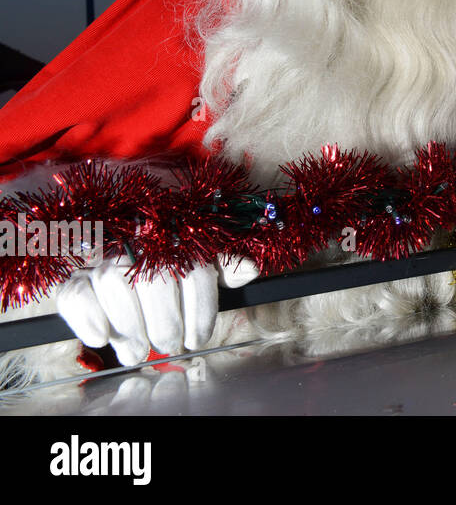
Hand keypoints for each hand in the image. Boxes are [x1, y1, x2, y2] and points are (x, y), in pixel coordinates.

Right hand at [56, 255, 258, 364]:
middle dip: (165, 322)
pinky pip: (75, 293)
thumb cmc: (169, 264)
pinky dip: (87, 317)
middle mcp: (137, 240)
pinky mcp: (71, 277)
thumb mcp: (201, 261)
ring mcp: (101, 257)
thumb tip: (250, 269)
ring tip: (140, 352)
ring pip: (114, 283)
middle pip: (154, 279)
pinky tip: (101, 338)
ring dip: (130, 325)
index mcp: (175, 236)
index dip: (199, 308)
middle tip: (170, 347)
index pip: (192, 269)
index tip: (198, 339)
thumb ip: (224, 265)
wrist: (116, 248)